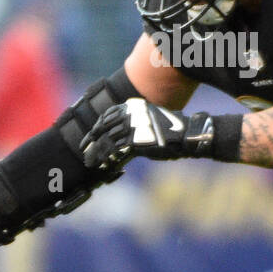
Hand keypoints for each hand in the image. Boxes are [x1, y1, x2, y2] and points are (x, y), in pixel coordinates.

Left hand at [81, 98, 215, 169]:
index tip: (88, 138)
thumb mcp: (149, 121)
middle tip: (83, 151)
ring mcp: (133, 126)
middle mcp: (131, 113)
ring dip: (97, 153)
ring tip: (90, 162)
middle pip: (103, 127)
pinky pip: (116, 150)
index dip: (96, 127)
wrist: (188, 135)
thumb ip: (132, 125)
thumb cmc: (170, 131)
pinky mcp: (136, 140)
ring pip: (107, 140)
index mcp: (133, 106)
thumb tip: (115, 137)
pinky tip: (104, 165)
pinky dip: (108, 159)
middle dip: (92, 141)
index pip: (107, 115)